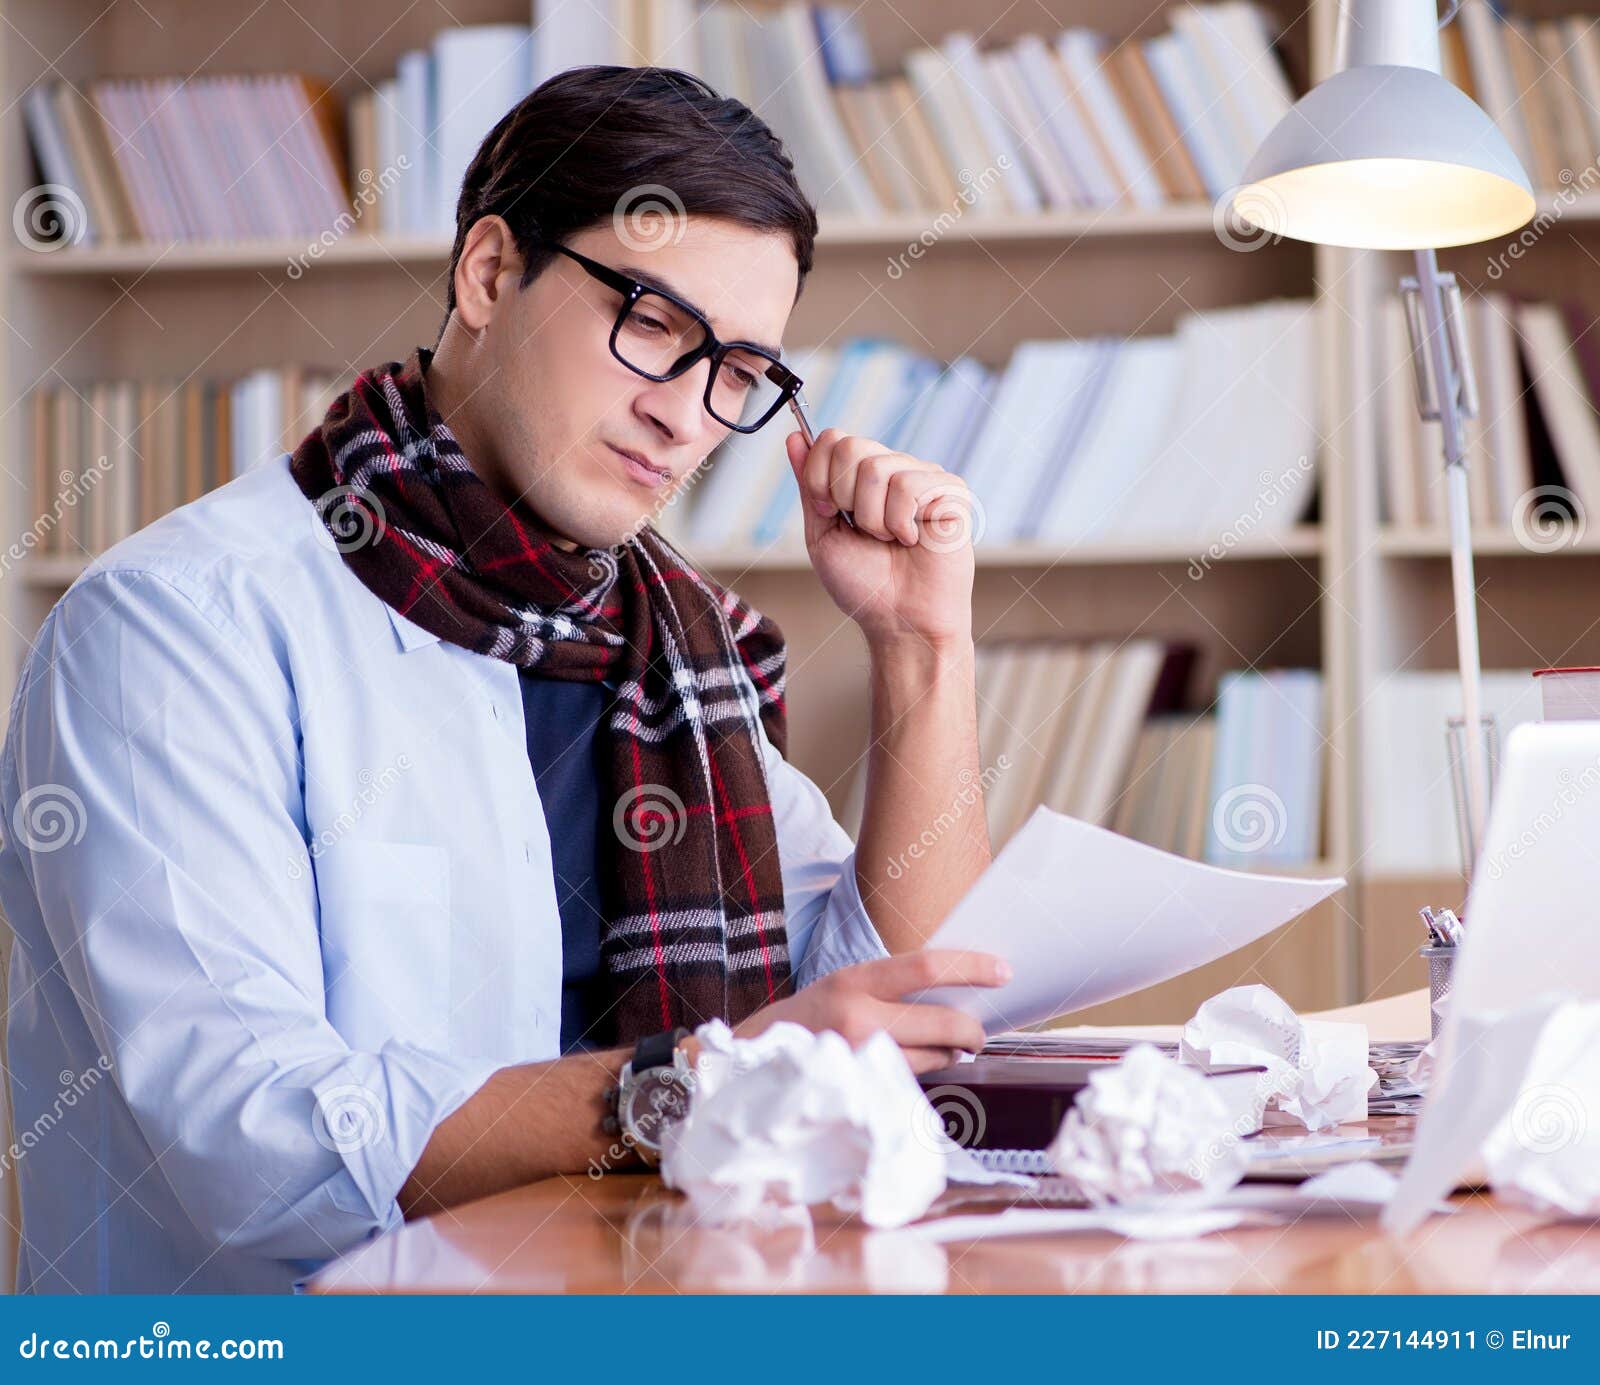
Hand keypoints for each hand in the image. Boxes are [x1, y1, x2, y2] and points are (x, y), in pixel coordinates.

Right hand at [735, 948, 1008, 1072]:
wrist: (750, 1060)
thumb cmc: (806, 1019)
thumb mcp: (842, 987)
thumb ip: (889, 988)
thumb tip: (954, 994)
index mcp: (854, 980)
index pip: (926, 966)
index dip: (971, 967)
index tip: (1003, 971)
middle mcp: (858, 1017)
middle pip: (942, 1022)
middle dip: (971, 1030)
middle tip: (979, 1032)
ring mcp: (860, 1059)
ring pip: (932, 1059)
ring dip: (948, 1056)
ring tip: (945, 1050)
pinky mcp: (862, 1092)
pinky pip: (911, 1084)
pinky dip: (922, 1076)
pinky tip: (913, 1068)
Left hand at [785, 428, 976, 647]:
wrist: (900, 620)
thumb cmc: (866, 585)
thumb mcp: (822, 533)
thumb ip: (809, 486)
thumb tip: (796, 437)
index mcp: (862, 476)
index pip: (833, 439)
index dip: (818, 476)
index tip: (829, 511)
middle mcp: (894, 469)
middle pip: (851, 446)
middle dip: (843, 498)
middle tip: (863, 530)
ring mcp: (923, 477)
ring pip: (877, 469)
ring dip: (873, 519)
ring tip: (890, 539)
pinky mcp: (950, 491)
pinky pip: (909, 486)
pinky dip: (900, 523)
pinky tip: (912, 539)